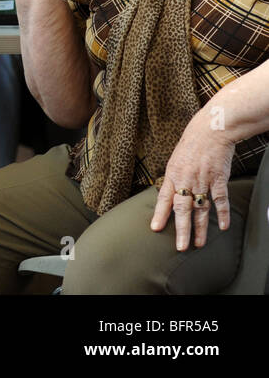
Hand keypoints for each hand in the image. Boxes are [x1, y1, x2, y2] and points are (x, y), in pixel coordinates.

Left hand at [151, 110, 235, 250]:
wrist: (210, 131)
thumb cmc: (191, 144)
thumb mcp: (175, 159)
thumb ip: (174, 178)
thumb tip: (170, 194)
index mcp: (172, 174)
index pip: (164, 198)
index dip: (159, 214)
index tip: (155, 228)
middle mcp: (186, 179)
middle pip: (182, 209)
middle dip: (181, 230)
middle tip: (180, 247)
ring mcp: (203, 180)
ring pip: (200, 209)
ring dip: (200, 228)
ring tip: (198, 244)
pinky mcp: (218, 179)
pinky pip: (220, 200)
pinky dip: (222, 214)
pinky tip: (222, 226)